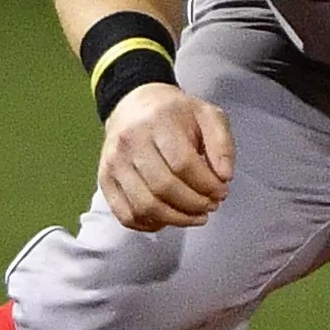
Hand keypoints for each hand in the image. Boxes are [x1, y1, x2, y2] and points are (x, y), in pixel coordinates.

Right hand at [98, 83, 235, 230]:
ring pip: (144, 205)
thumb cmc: (175, 114)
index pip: (183, 163)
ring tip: (195, 216)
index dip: (207, 185)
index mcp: (158, 121)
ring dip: (176, 219)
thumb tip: (224, 177)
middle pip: (163, 187)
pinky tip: (168, 219)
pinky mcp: (105, 179)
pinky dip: (149, 225)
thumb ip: (222, 144)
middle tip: (211, 206)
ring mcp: (113, 163)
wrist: (134, 104)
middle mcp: (130, 141)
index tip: (221, 191)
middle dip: (194, 204)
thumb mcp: (207, 116)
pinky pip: (125, 214)